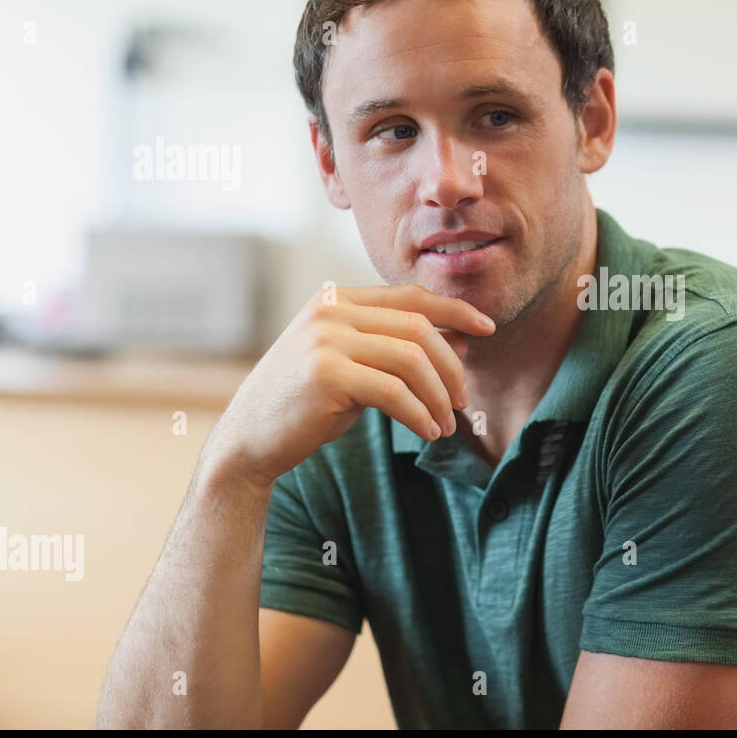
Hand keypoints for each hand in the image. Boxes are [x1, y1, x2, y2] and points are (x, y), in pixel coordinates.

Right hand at [207, 284, 494, 488]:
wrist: (249, 441)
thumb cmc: (308, 405)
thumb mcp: (360, 368)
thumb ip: (403, 349)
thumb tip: (465, 339)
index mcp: (338, 299)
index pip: (412, 297)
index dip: (455, 310)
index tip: (487, 328)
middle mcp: (331, 311)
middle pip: (418, 328)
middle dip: (452, 366)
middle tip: (463, 401)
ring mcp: (325, 339)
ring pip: (411, 360)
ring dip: (439, 396)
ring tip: (447, 425)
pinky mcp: (325, 374)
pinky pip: (394, 391)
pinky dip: (420, 413)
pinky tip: (428, 432)